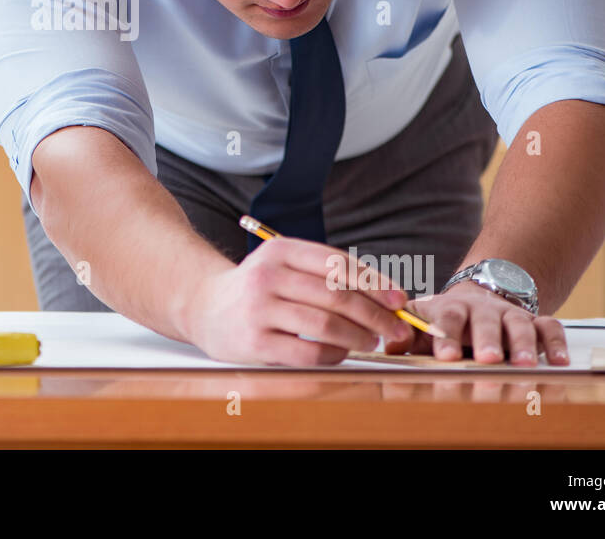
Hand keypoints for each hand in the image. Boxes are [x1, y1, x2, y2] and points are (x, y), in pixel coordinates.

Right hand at [183, 237, 416, 365]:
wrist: (204, 306)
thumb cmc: (259, 289)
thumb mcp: (284, 266)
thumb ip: (325, 275)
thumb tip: (385, 297)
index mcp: (279, 250)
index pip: (338, 264)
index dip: (375, 283)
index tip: (400, 300)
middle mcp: (268, 275)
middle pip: (336, 295)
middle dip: (376, 314)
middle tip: (398, 329)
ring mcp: (259, 309)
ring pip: (326, 324)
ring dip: (359, 335)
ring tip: (374, 341)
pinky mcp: (254, 341)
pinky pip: (308, 351)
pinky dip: (334, 354)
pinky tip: (343, 353)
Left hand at [382, 280, 569, 364]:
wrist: (478, 297)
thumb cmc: (444, 320)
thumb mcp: (421, 322)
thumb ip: (405, 336)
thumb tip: (388, 347)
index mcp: (451, 308)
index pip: (447, 316)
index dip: (446, 335)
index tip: (446, 357)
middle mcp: (483, 309)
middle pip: (486, 321)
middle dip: (487, 341)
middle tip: (487, 360)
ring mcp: (511, 314)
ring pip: (520, 325)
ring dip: (523, 345)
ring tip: (524, 365)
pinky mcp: (535, 321)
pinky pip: (550, 328)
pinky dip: (557, 344)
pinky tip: (560, 362)